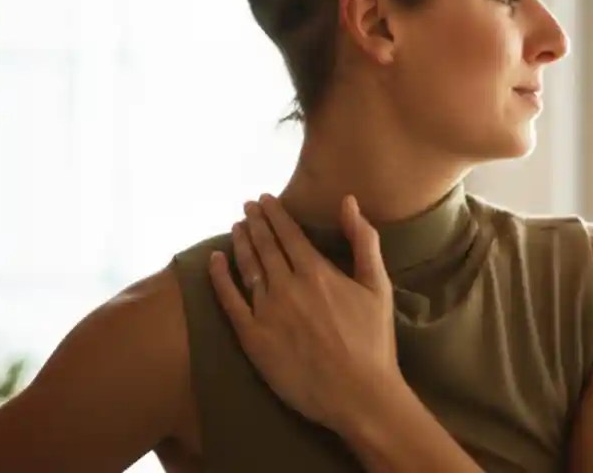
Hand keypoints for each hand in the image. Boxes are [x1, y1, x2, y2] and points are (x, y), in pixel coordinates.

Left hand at [208, 193, 402, 435]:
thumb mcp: (378, 286)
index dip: (275, 214)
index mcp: (316, 272)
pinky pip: (230, 301)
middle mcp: (287, 285)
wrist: (358, 395)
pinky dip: (219, 277)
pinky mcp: (253, 337)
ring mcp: (267, 311)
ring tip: (237, 227)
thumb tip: (349, 201)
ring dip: (241, 243)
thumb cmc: (374, 342)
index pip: (289, 233)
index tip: (265, 199)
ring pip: (248, 267)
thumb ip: (364, 241)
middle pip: (265, 246)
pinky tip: (215, 260)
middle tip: (247, 207)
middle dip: (255, 222)